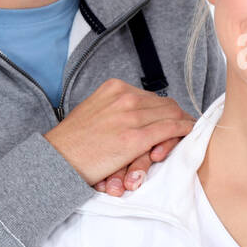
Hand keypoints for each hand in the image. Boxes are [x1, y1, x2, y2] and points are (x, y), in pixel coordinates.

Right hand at [43, 78, 195, 193]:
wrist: (57, 158)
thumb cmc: (72, 141)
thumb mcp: (93, 110)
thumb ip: (113, 108)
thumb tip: (130, 112)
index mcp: (114, 88)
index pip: (150, 96)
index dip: (162, 109)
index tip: (168, 118)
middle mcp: (125, 97)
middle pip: (164, 103)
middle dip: (176, 115)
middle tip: (183, 126)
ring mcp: (131, 116)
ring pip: (170, 114)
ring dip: (181, 123)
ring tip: (187, 131)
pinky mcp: (136, 137)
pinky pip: (170, 128)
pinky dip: (183, 129)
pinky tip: (189, 133)